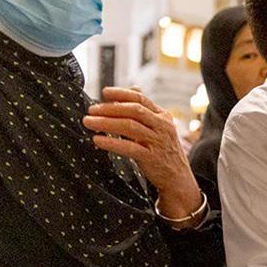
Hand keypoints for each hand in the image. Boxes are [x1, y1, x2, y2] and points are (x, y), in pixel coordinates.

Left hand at [83, 87, 201, 221]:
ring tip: (88, 122)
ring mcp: (158, 141)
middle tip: (91, 109)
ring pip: (129, 127)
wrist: (178, 178)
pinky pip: (129, 147)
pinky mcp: (152, 157)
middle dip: (110, 108)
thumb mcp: (159, 127)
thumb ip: (146, 110)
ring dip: (106, 123)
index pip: (140, 99)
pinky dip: (111, 143)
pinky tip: (97, 140)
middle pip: (134, 110)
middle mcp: (162, 126)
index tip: (104, 92)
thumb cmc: (164, 151)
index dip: (121, 94)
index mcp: (163, 116)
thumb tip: (133, 88)